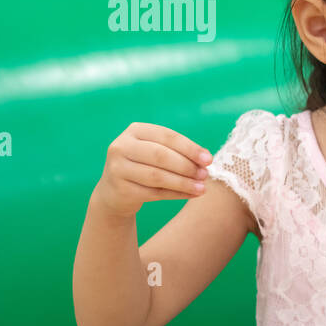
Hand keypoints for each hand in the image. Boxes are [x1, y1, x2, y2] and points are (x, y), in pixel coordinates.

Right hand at [94, 122, 213, 217]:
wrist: (116, 192)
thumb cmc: (145, 166)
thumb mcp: (158, 153)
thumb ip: (180, 152)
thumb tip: (206, 158)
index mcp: (135, 131)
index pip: (167, 136)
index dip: (190, 148)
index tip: (209, 160)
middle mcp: (121, 146)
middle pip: (161, 155)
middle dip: (187, 166)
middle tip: (205, 175)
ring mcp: (117, 168)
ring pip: (157, 176)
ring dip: (184, 182)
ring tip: (202, 188)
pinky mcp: (120, 189)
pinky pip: (154, 193)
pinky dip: (176, 194)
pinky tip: (191, 194)